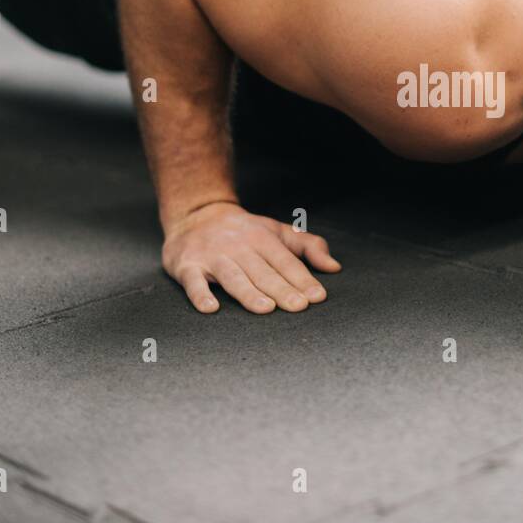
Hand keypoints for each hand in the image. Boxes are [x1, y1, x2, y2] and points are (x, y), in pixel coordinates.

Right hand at [161, 201, 340, 313]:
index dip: (302, 279)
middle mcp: (239, 247)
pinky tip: (211, 308)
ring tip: (265, 308)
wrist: (197, 214)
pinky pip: (193, 281)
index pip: (286, 262)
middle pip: (263, 271)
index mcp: (263, 239)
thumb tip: (334, 267)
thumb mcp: (278, 231)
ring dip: (248, 292)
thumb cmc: (245, 230)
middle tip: (298, 307)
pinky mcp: (187, 266)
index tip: (317, 297)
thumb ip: (309, 246)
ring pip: (233, 276)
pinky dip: (200, 294)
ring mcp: (213, 256)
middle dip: (281, 289)